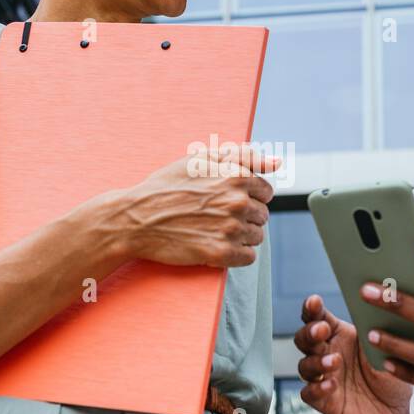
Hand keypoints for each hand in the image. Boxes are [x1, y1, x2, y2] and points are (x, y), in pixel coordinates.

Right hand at [118, 145, 280, 267]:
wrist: (136, 218)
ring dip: (240, 236)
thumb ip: (244, 156)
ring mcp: (230, 229)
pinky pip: (248, 257)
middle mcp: (238, 202)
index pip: (265, 191)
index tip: (227, 200)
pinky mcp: (220, 254)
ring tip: (213, 230)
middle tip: (215, 216)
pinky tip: (215, 245)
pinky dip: (235, 254)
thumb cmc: (167, 185)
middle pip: (262, 215)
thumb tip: (277, 163)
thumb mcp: (203, 159)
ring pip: (256, 237)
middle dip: (244, 216)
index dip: (248, 196)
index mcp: (237, 176)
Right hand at [294, 294, 411, 413]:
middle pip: (304, 338)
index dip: (312, 308)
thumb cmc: (392, 375)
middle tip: (322, 330)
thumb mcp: (391, 350)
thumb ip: (378, 332)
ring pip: (304, 366)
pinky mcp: (324, 402)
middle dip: (309, 332)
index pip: (319, 317)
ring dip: (316, 362)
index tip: (314, 301)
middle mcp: (327, 353)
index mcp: (341, 334)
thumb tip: (378, 305)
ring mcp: (323, 377)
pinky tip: (331, 385)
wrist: (396, 413)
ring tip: (335, 361)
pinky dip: (317, 388)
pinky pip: (309, 393)